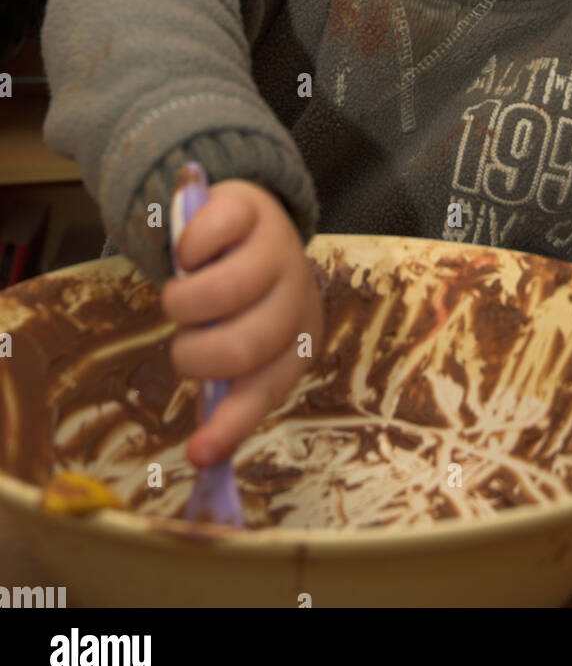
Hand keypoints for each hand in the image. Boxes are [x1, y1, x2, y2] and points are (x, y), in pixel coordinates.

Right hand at [160, 179, 323, 467]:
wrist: (252, 221)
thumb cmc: (242, 296)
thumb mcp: (240, 337)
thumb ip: (225, 383)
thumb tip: (202, 455)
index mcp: (297, 340)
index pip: (267, 390)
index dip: (231, 424)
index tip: (195, 456)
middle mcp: (296, 297)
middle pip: (240, 347)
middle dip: (194, 352)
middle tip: (185, 337)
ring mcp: (278, 250)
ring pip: (219, 294)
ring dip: (181, 302)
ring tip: (180, 296)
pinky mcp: (251, 209)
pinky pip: (203, 239)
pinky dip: (184, 251)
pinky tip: (192, 252)